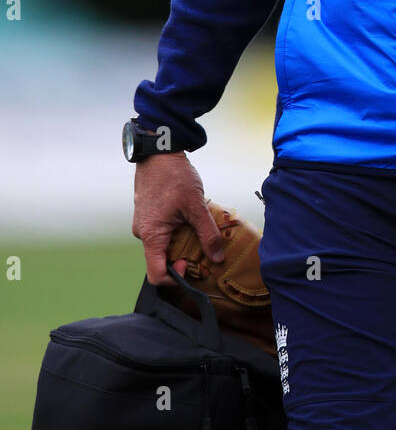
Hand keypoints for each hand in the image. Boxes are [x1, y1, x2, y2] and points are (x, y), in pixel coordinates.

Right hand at [131, 151, 223, 285]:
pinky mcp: (148, 215)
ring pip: (163, 245)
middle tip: (202, 247)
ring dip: (181, 242)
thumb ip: (207, 234)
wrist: (159, 152)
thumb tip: (217, 258)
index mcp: (151, 236)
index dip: (175, 278)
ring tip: (197, 228)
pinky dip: (176, 231)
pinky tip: (189, 219)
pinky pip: (161, 232)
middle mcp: (143, 233)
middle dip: (183, 258)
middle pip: (162, 260)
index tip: (192, 266)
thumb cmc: (174, 176)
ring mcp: (144, 224)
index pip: (156, 274)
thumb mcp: (196, 206)